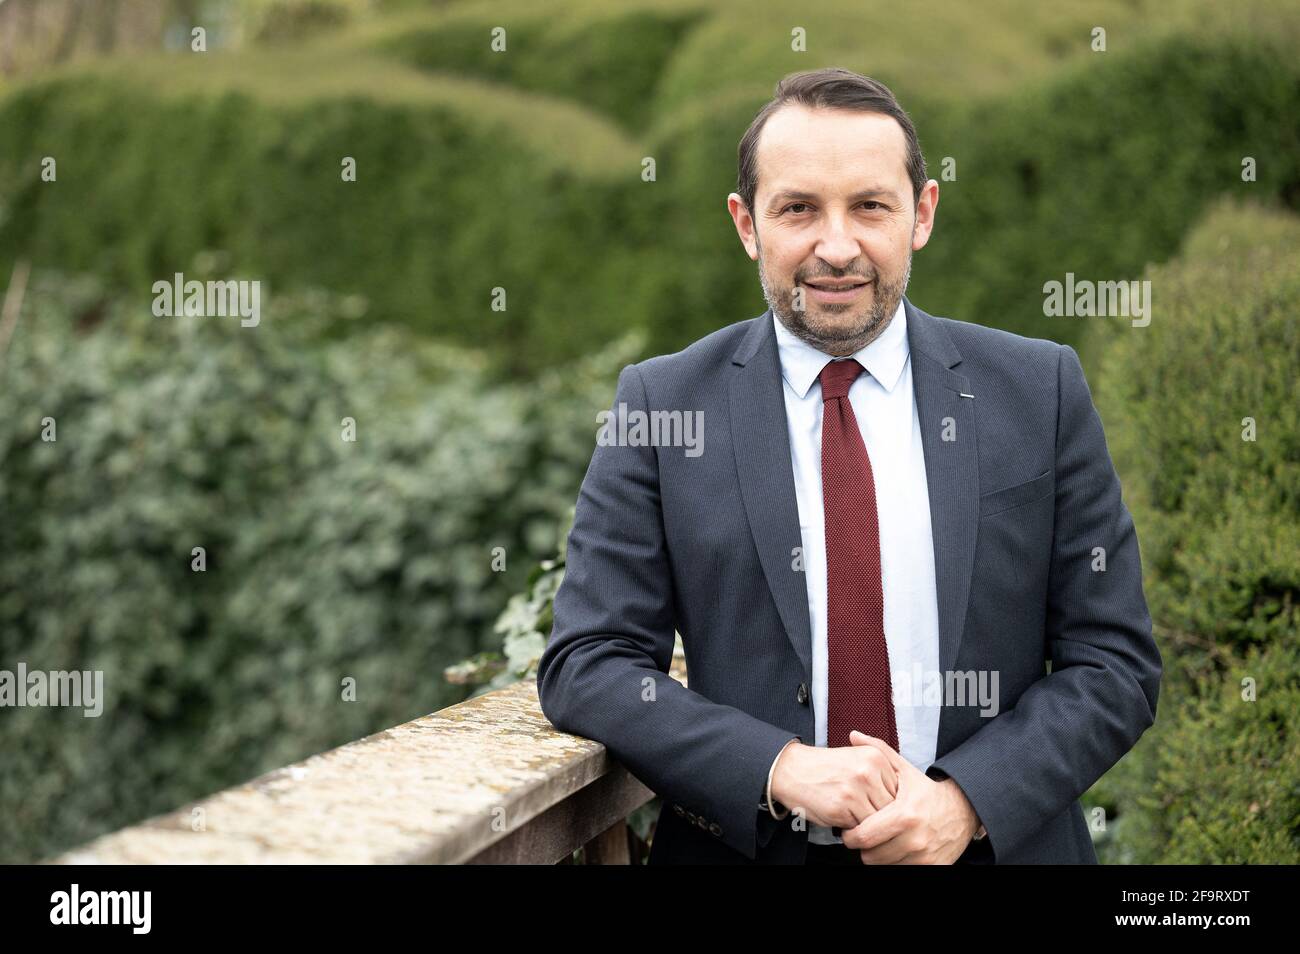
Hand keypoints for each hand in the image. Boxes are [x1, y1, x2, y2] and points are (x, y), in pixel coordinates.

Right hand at [770, 735, 898, 831]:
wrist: (792, 770)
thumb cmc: (827, 768)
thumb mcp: (857, 758)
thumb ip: (881, 774)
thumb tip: (903, 801)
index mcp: (875, 757)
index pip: (899, 790)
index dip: (891, 802)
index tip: (878, 803)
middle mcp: (867, 772)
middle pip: (891, 807)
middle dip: (881, 815)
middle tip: (867, 813)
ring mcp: (854, 791)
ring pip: (877, 820)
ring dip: (868, 823)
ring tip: (854, 814)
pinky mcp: (841, 808)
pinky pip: (859, 828)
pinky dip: (852, 827)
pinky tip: (842, 816)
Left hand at [840, 731, 980, 863]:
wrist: (963, 810)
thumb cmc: (927, 792)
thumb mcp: (904, 770)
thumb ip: (878, 751)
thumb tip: (854, 735)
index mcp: (905, 814)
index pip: (865, 836)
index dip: (851, 835)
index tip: (849, 829)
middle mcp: (915, 838)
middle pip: (870, 856)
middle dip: (862, 846)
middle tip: (862, 836)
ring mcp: (924, 856)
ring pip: (883, 865)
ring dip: (877, 855)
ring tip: (879, 841)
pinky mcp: (932, 867)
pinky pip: (900, 870)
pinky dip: (893, 862)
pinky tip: (894, 848)